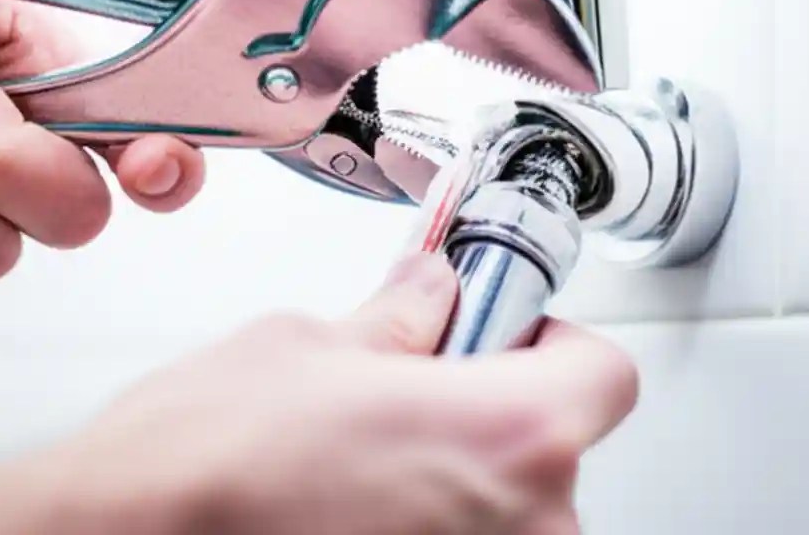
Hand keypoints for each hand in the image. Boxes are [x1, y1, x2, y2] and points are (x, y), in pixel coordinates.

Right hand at [0, 254, 639, 534]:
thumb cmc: (203, 462)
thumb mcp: (310, 346)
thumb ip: (400, 320)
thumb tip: (431, 296)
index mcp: (510, 434)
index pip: (605, 374)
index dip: (552, 342)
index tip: (505, 333)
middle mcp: (520, 526)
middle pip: (555, 446)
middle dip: (493, 409)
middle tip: (416, 394)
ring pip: (507, 509)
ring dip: (457, 479)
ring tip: (367, 462)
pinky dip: (427, 526)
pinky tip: (353, 508)